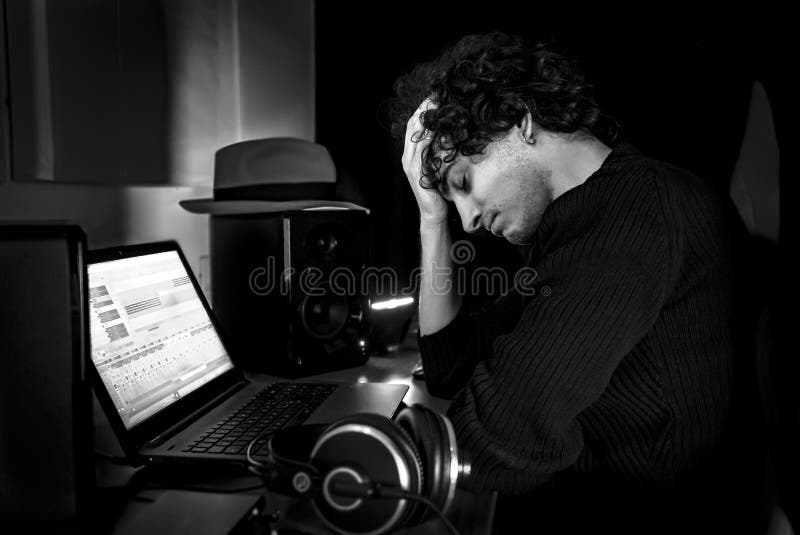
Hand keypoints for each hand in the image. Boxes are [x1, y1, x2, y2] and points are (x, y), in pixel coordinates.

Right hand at [401, 99, 448, 226]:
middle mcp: (408, 156)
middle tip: (437, 94)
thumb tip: (452, 133)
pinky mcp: (415, 171)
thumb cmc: (440, 189)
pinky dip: (426, 135)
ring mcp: (410, 163)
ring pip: (414, 133)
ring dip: (425, 117)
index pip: (416, 125)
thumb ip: (440, 150)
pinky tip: (434, 126)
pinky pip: (419, 148)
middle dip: (424, 108)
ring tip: (436, 104)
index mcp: (413, 153)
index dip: (424, 109)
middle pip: (412, 124)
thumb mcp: (440, 165)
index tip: (437, 96)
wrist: (435, 212)